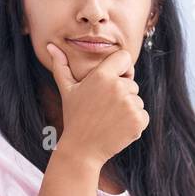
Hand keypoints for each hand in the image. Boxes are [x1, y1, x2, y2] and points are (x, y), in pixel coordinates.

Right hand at [45, 42, 148, 162]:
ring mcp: (130, 104)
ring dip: (128, 109)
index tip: (113, 81)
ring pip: (137, 100)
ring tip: (109, 119)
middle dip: (122, 94)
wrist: (82, 149)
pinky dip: (134, 122)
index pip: (125, 57)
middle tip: (104, 108)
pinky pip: (143, 115)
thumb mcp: (67, 90)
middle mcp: (118, 87)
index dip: (121, 69)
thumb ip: (61, 66)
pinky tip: (117, 128)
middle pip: (132, 83)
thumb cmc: (74, 117)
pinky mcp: (138, 120)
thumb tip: (50, 46)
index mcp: (102, 75)